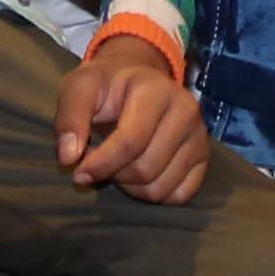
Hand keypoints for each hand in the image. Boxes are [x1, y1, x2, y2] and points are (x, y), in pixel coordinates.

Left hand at [58, 29, 210, 198]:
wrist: (137, 78)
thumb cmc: (106, 87)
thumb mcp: (79, 88)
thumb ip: (70, 117)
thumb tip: (70, 158)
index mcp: (156, 89)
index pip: (131, 141)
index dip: (101, 164)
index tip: (78, 172)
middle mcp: (186, 111)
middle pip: (145, 169)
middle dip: (115, 175)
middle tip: (101, 163)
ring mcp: (199, 136)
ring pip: (161, 187)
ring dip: (131, 187)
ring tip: (119, 166)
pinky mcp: (204, 157)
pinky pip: (179, 196)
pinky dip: (154, 195)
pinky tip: (140, 176)